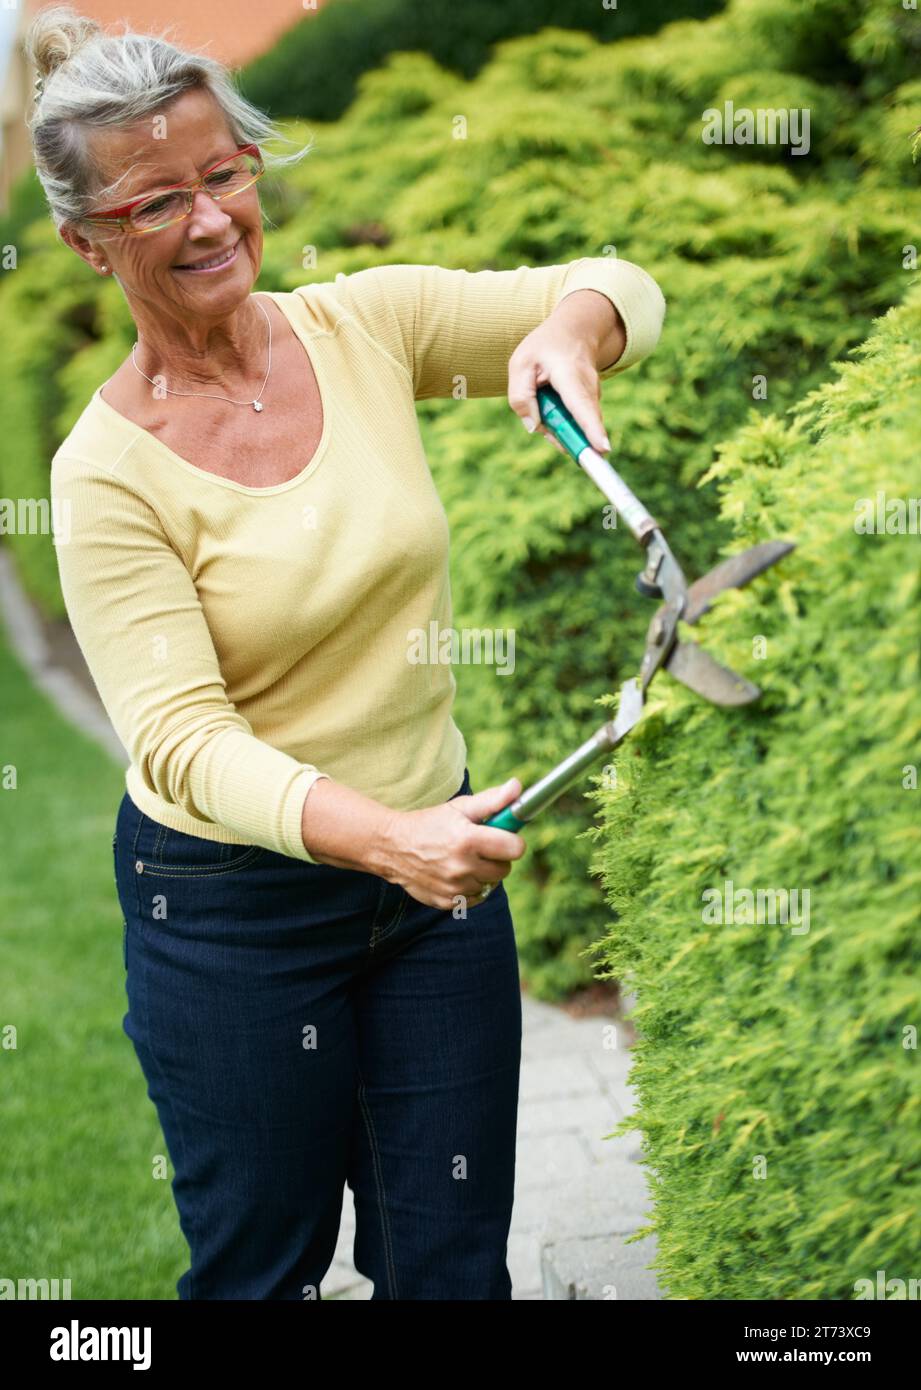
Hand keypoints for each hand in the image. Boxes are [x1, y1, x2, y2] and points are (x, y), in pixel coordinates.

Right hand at [381, 778, 526, 910]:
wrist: (392, 847)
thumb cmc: (430, 823)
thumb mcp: (459, 807)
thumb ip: (492, 800)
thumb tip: (518, 787)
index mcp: (468, 840)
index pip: (515, 848)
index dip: (512, 840)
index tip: (504, 836)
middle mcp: (462, 867)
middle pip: (505, 869)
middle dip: (497, 857)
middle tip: (481, 846)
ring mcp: (454, 888)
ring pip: (490, 884)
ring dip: (483, 873)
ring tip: (464, 859)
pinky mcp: (448, 902)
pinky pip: (476, 897)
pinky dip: (471, 887)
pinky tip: (457, 873)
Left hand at [508, 297, 620, 457]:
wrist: (575, 331)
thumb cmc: (544, 348)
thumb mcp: (520, 364)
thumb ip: (520, 397)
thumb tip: (534, 428)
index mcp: (569, 374)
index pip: (581, 405)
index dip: (591, 429)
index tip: (603, 449)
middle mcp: (588, 388)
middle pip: (582, 425)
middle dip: (572, 441)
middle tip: (573, 455)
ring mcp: (593, 398)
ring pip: (574, 426)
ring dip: (556, 426)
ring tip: (544, 396)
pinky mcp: (591, 406)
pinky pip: (574, 423)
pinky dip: (559, 421)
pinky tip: (550, 402)